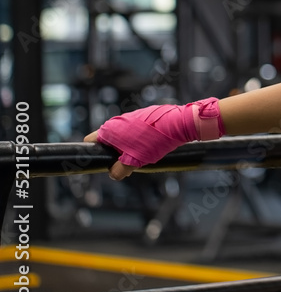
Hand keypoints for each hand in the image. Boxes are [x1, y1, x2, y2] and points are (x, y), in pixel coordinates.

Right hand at [84, 98, 224, 180]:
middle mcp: (117, 120)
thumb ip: (118, 170)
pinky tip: (150, 147)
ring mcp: (131, 117)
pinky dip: (138, 141)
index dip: (94, 155)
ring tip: (141, 156)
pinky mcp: (143, 117)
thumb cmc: (154, 141)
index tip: (103, 163)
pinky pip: (134, 132)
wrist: (179, 123)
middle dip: (113, 154)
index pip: (90, 142)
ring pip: (122, 137)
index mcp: (109, 129)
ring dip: (127, 148)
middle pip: (107, 141)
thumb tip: (113, 174)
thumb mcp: (133, 161)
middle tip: (125, 164)